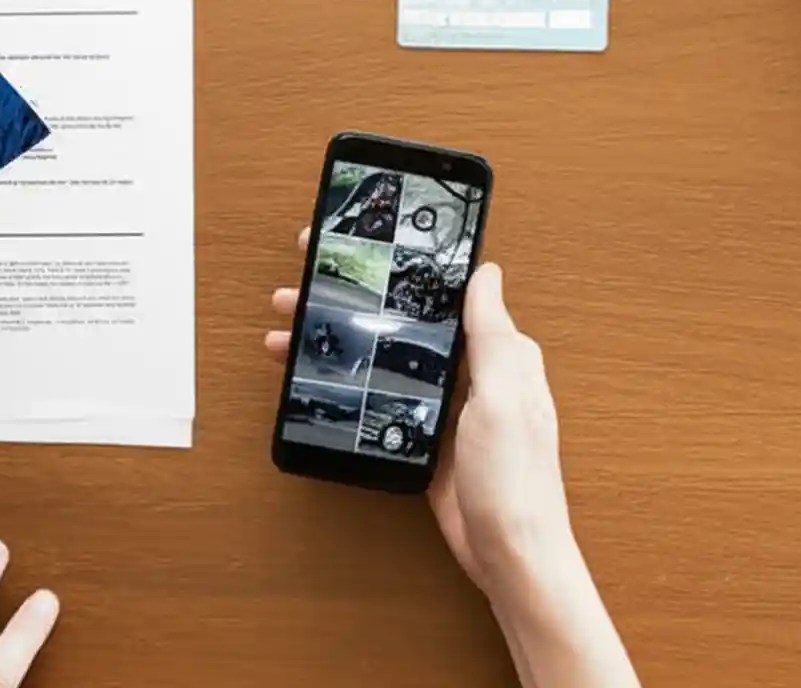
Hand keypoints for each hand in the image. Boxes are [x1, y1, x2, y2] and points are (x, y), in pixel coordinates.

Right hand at [265, 229, 572, 601]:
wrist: (508, 552)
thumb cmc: (515, 477)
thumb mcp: (505, 396)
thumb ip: (492, 335)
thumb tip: (487, 273)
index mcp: (496, 354)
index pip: (442, 294)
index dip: (399, 268)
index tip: (355, 247)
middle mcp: (469, 374)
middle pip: (400, 322)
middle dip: (349, 303)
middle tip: (299, 287)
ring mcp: (442, 406)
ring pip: (381, 357)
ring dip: (335, 341)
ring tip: (285, 331)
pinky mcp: (420, 437)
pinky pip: (377, 398)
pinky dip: (344, 384)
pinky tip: (312, 377)